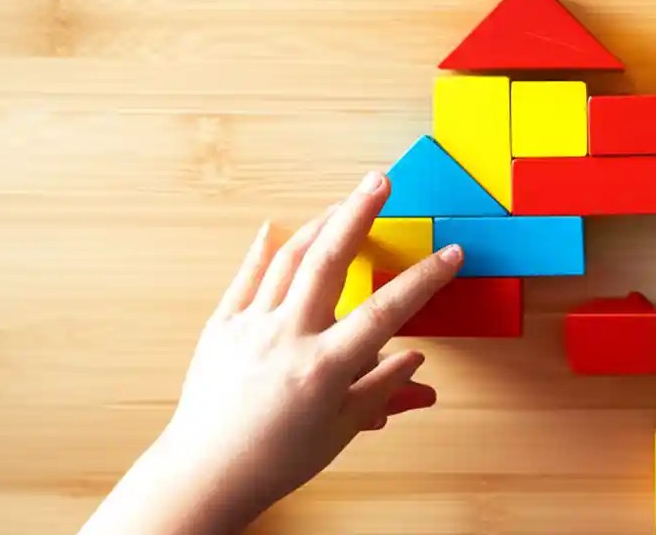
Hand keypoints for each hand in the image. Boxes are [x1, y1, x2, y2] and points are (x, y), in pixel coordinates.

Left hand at [80, 172, 462, 534]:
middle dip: (359, 213)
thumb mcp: (341, 429)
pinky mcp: (221, 327)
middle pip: (328, 260)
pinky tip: (276, 228)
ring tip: (344, 201)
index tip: (450, 254)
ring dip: (320, 223)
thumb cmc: (276, 460)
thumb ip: (382, 390)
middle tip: (381, 181)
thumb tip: (417, 365)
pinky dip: (262, 250)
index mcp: (324, 367)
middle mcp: (287, 337)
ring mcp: (250, 327)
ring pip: (289, 259)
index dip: (424, 279)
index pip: (386, 311)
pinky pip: (245, 278)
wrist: (205, 475)